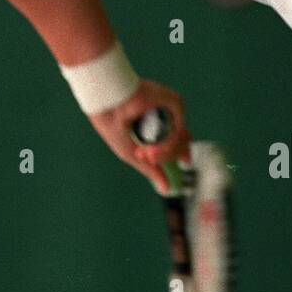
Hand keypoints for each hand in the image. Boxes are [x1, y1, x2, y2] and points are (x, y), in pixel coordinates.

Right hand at [87, 79, 190, 194]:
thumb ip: (151, 170)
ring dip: (164, 153)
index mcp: (156, 123)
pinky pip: (178, 131)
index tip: (184, 163)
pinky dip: (167, 145)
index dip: (180, 152)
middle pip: (181, 141)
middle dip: (167, 156)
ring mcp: (170, 109)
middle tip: (149, 158)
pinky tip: (151, 149)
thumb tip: (166, 189)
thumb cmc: (114, 127)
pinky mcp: (174, 102)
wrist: (107, 105)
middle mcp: (166, 115)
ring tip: (145, 153)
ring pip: (180, 139)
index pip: (177, 139)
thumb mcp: (132, 154)